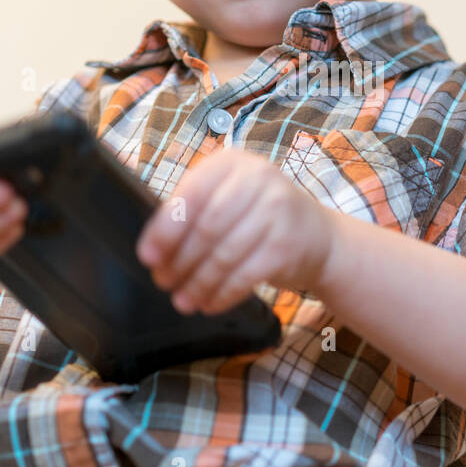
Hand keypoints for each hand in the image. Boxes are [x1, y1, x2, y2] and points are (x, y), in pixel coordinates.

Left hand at [134, 146, 335, 315]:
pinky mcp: (287, 245)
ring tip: (183, 300)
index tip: (147, 257)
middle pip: (207, 227)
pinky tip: (209, 303)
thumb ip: (193, 211)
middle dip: (180, 260)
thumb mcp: (228, 197)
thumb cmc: (259, 216)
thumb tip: (153, 249)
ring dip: (199, 283)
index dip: (165, 230)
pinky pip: (246, 276)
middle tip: (164, 282)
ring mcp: (277, 211)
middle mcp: (257, 179)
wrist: (318, 235)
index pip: (191, 195)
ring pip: (225, 255)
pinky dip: (223, 294)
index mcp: (231, 163)